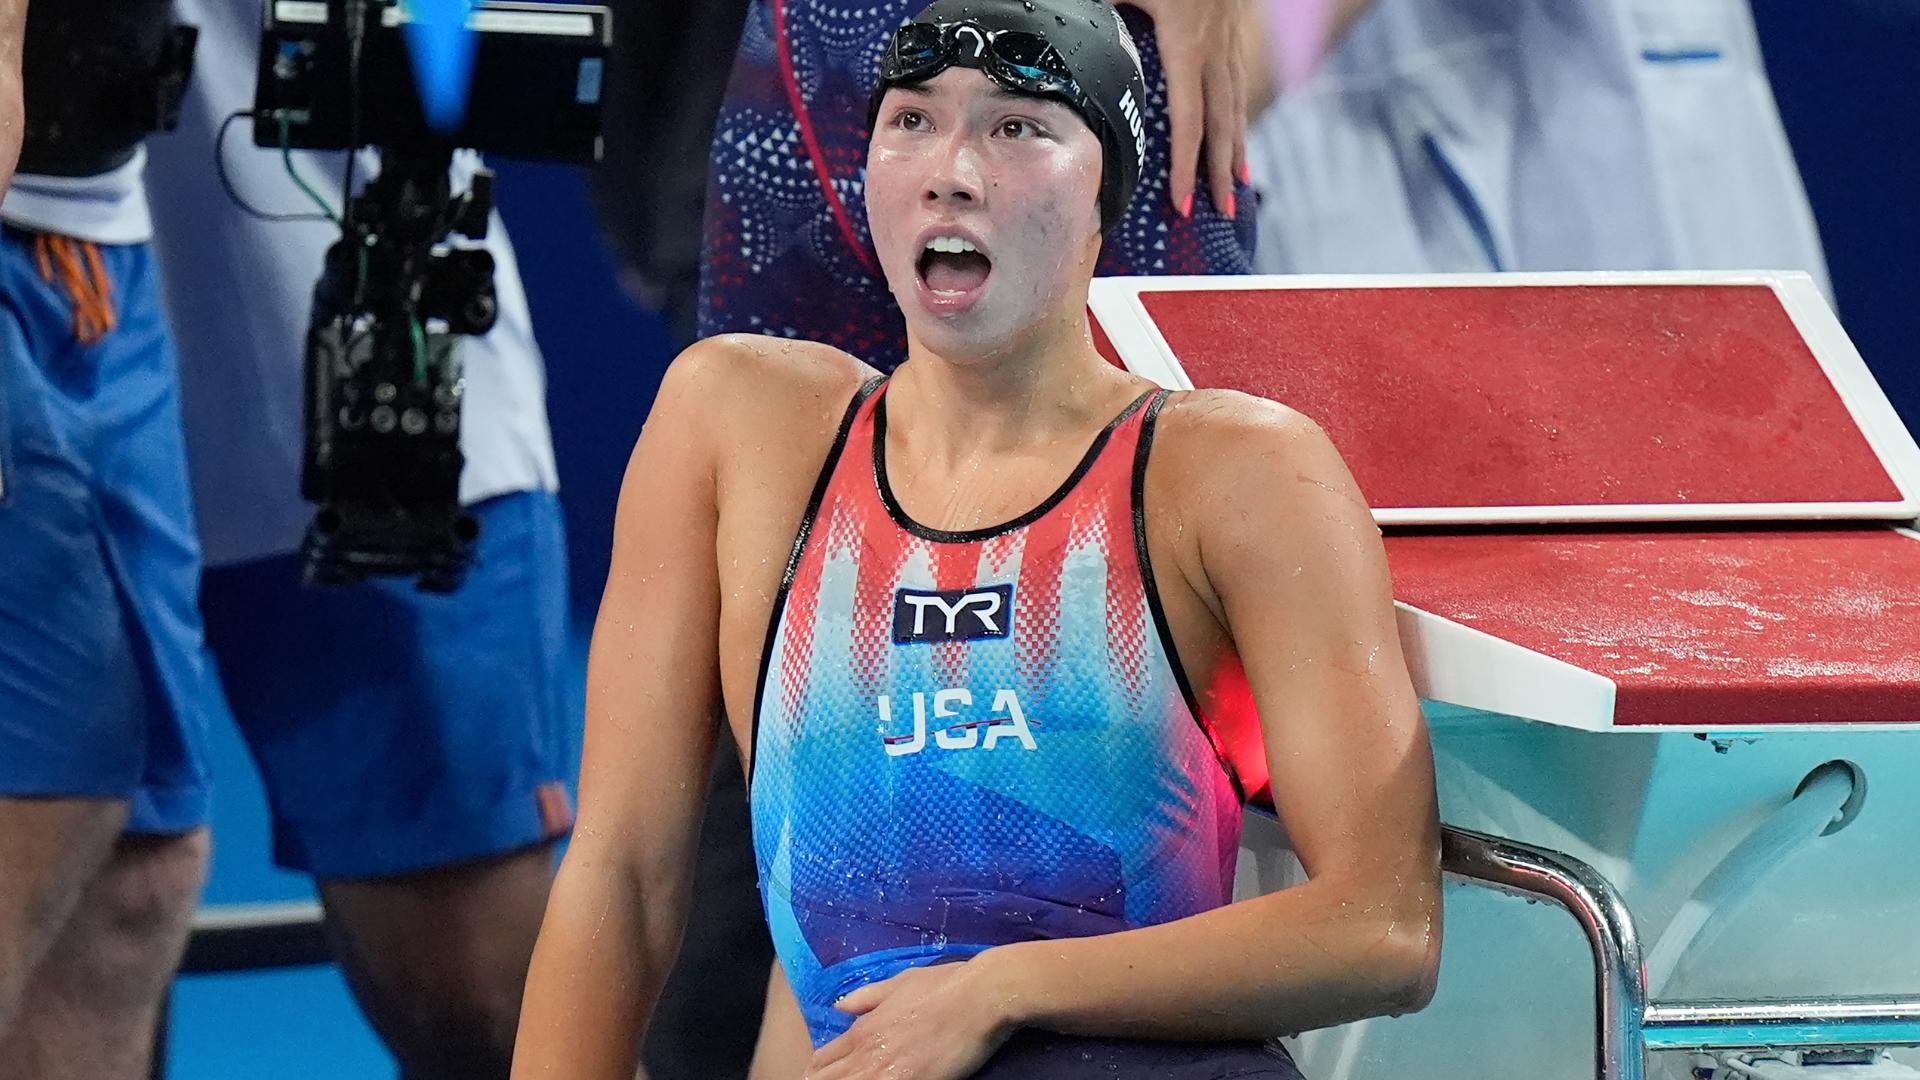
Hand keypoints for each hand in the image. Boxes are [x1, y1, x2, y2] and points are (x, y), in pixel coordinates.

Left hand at [802, 961, 1017, 1079]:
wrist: (979, 996)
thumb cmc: (943, 985)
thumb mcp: (899, 982)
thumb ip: (867, 997)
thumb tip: (839, 1005)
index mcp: (863, 1029)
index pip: (823, 1059)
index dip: (816, 1072)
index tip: (815, 1076)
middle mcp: (868, 1053)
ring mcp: (887, 1073)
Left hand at [1119, 0, 1252, 218]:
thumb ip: (1100, 10)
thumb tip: (1059, 27)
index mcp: (1187, 43)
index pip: (1189, 119)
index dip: (1185, 165)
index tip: (1183, 203)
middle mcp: (1214, 47)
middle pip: (1222, 121)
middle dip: (1221, 171)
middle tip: (1221, 212)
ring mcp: (1228, 38)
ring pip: (1237, 102)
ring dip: (1237, 148)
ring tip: (1238, 186)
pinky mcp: (1232, 28)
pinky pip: (1237, 81)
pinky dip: (1239, 113)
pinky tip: (1238, 134)